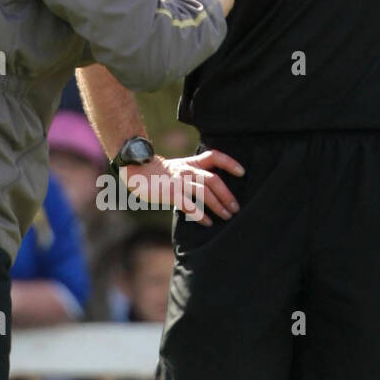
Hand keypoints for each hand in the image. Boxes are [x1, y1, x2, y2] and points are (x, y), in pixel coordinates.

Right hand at [122, 148, 244, 225]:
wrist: (137, 172)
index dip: (230, 162)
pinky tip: (207, 222)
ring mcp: (179, 181)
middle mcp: (187, 170)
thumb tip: (212, 196)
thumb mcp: (179, 170)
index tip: (242, 172)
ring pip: (204, 192)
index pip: (214, 157)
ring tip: (226, 216)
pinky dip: (200, 214)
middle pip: (213, 179)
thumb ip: (194, 177)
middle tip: (236, 208)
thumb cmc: (160, 175)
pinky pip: (189, 204)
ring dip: (218, 205)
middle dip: (227, 195)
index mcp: (191, 163)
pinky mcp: (170, 193)